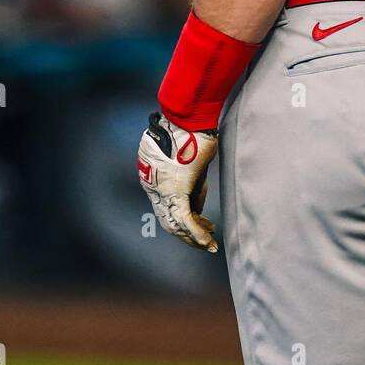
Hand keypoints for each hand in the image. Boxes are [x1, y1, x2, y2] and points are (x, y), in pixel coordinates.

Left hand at [137, 111, 218, 252]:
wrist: (190, 119)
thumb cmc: (193, 134)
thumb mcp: (192, 166)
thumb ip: (193, 187)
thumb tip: (197, 209)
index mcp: (155, 180)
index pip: (166, 210)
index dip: (182, 223)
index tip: (200, 228)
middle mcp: (155, 188)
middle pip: (169, 221)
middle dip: (187, 235)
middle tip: (204, 244)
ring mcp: (164, 189)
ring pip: (176, 224)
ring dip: (194, 237)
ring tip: (209, 245)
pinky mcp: (177, 188)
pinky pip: (186, 218)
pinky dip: (197, 232)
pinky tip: (208, 241)